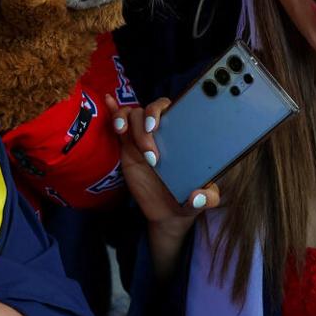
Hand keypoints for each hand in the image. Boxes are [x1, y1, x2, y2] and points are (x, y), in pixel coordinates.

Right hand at [103, 96, 218, 240]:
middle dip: (144, 127)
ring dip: (125, 121)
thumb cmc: (188, 200)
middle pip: (149, 110)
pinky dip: (113, 112)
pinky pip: (119, 124)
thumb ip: (207, 199)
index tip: (155, 127)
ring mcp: (143, 138)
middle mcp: (163, 133)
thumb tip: (198, 197)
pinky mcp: (128, 147)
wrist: (168, 213)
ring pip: (132, 115)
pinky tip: (108, 102)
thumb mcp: (203, 202)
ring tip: (122, 133)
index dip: (160, 110)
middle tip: (149, 155)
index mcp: (183, 137)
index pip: (173, 109)